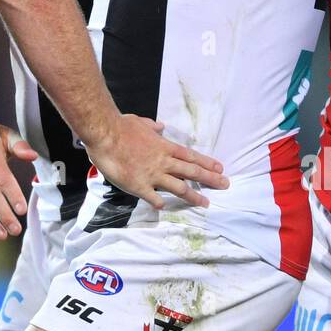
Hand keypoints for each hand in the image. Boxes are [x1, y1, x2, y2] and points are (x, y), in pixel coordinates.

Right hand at [83, 114, 227, 210]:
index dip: (206, 163)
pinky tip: (165, 208)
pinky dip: (160, 203)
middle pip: (191, 171)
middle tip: (225, 184)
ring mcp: (152, 175)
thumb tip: (161, 126)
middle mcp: (162, 161)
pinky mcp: (139, 185)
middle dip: (210, 179)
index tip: (219, 168)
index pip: (190, 156)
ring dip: (194, 196)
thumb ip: (152, 127)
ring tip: (206, 203)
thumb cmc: (121, 126)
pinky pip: (153, 198)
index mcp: (163, 146)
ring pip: (179, 187)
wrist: (105, 134)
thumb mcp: (140, 122)